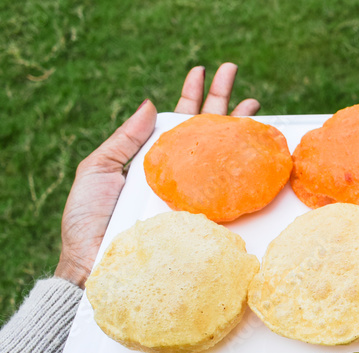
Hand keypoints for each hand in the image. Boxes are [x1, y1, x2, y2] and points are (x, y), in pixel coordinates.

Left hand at [55, 63, 259, 286]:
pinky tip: (256, 152)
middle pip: (208, 131)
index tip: (203, 71)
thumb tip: (149, 105)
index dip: (192, 95)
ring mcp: (195, 197)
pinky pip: (229, 194)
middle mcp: (181, 177)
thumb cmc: (89, 220)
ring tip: (254, 104)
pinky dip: (247, 174)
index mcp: (156, 161)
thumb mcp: (97, 170)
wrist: (96, 264)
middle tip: (233, 71)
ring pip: (225, 157)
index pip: (179, 121)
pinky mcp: (204, 221)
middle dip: (222, 99)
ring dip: (240, 128)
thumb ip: (125, 139)